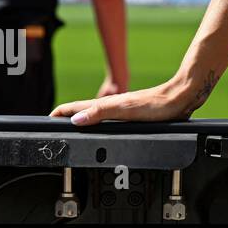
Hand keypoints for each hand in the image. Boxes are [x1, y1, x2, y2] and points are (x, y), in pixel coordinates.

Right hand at [51, 78, 203, 126]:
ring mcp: (123, 110)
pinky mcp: (134, 115)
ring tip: (71, 128)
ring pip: (96, 115)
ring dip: (81, 119)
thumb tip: (75, 120)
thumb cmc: (159, 104)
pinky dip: (99, 123)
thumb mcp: (126, 110)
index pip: (76, 108)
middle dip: (66, 117)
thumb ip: (101, 113)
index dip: (59, 114)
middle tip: (53, 126)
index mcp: (108, 104)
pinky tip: (104, 129)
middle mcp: (113, 106)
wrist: (182, 98)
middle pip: (83, 111)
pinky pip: (109, 119)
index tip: (45, 120)